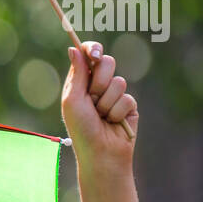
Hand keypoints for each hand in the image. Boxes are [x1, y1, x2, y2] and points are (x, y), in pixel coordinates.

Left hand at [61, 40, 137, 170]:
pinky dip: (117, 112)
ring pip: (119, 82)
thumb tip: (73, 48)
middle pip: (108, 63)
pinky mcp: (129, 106)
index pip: (89, 56)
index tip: (95, 54)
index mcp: (81, 83)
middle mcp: (98, 86)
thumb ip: (77, 74)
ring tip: (101, 117)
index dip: (93, 50)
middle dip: (100, 80)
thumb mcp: (73, 101)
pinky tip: (113, 123)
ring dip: (107, 102)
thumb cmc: (81, 129)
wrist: (101, 153)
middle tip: (92, 98)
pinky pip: (127, 98)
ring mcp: (115, 95)